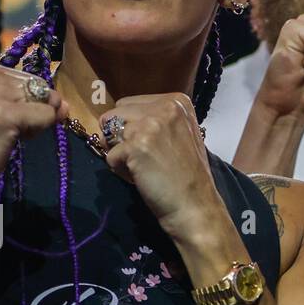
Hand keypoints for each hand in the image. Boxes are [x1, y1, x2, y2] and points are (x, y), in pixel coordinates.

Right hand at [0, 61, 66, 203]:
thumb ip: (32, 99)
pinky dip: (39, 131)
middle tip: (4, 129)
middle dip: (33, 111)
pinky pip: (48, 116)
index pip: (31, 79)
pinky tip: (12, 140)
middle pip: (41, 88)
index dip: (27, 102)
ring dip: (35, 122)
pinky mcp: (6, 113)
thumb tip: (65, 104)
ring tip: (5, 134)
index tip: (1, 117)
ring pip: (47, 102)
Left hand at [100, 93, 224, 243]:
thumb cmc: (187, 173)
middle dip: (121, 137)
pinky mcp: (136, 145)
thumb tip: (116, 122)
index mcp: (176, 100)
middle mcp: (164, 106)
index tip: (153, 145)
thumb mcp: (180, 132)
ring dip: (119, 153)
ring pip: (108, 134)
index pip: (128, 104)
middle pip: (114, 115)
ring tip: (142, 166)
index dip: (131, 127)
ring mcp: (150, 124)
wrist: (195, 203)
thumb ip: (155, 120)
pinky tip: (141, 177)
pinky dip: (119, 170)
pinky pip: (109, 156)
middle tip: (144, 157)